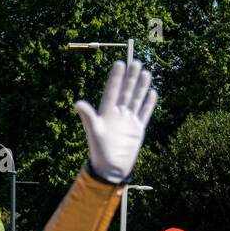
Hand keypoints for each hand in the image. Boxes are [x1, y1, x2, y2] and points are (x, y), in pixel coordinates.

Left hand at [74, 59, 157, 182]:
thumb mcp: (94, 131)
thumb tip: (77, 103)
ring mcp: (128, 121)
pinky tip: (152, 92)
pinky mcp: (137, 128)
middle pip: (125, 92)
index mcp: (106, 113)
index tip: (119, 63)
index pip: (111, 91)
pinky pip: (144, 113)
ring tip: (145, 72)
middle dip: (130, 78)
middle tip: (135, 62)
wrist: (111, 168)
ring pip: (136, 99)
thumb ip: (88, 116)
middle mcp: (117, 114)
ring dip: (140, 87)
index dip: (116, 78)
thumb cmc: (99, 151)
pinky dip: (148, 103)